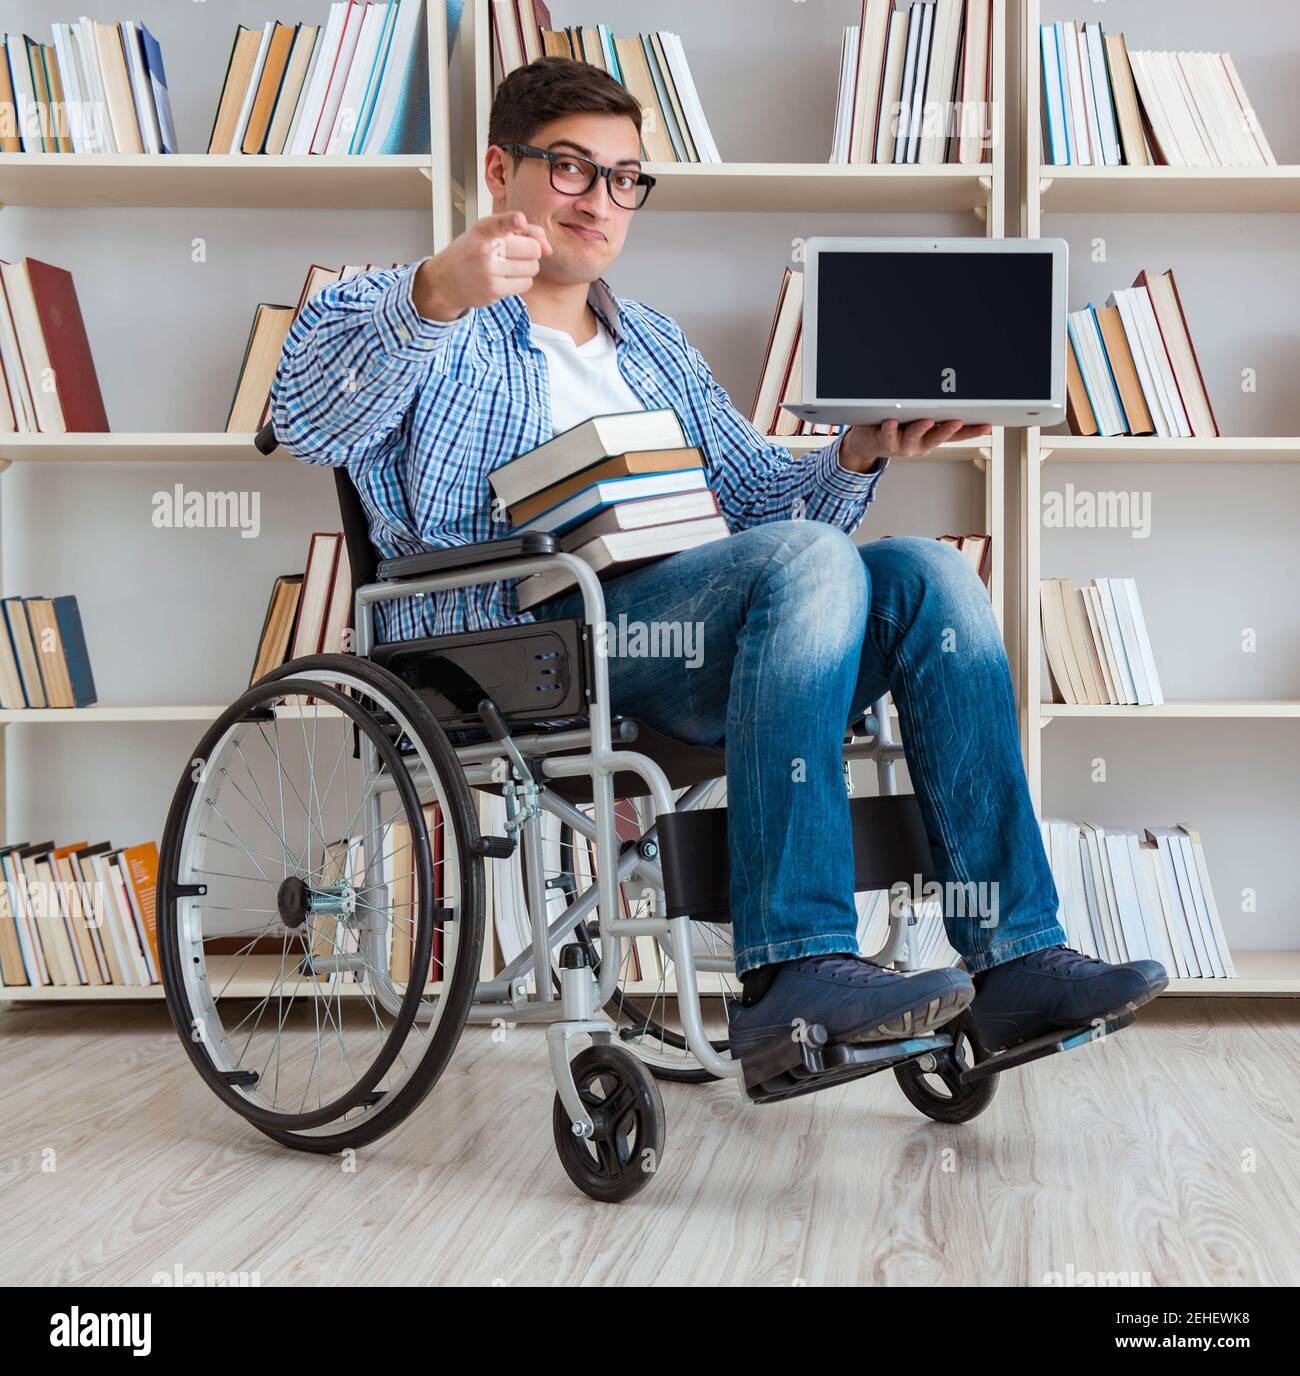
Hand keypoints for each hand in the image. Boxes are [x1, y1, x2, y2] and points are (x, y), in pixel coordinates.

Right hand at [412, 211, 552, 321]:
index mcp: (483, 229)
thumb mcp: (490, 232)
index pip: (500, 223)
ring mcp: (489, 272)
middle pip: (533, 249)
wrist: (446, 280)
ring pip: (532, 267)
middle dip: (532, 251)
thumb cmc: (473, 252)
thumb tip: (549, 250)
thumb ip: (524, 231)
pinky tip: (508, 277)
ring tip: (511, 265)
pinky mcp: (494, 290)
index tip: (519, 221)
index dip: (513, 221)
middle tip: (518, 252)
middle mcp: (485, 249)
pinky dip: (523, 280)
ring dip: (528, 267)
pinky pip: (526, 283)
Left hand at [838, 418, 993, 471]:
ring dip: (921, 428)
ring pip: (914, 436)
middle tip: (957, 421)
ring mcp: (903, 444)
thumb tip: (950, 392)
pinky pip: (888, 434)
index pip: (956, 435)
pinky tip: (891, 421)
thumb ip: (932, 412)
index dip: (972, 431)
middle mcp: (920, 443)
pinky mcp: (885, 441)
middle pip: (938, 437)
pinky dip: (890, 427)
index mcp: (931, 437)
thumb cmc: (894, 428)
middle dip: (948, 429)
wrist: (865, 443)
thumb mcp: (917, 421)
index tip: (987, 425)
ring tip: (926, 421)